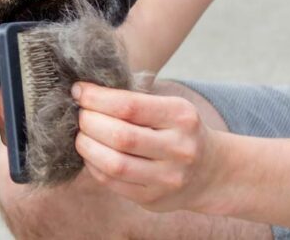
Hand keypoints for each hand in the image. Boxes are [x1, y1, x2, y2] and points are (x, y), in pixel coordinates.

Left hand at [73, 82, 225, 212]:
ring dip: (87, 146)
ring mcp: (168, 178)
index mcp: (182, 117)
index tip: (78, 91)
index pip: (130, 106)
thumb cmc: (179, 131)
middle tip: (79, 114)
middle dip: (89, 122)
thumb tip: (84, 93)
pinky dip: (93, 166)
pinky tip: (91, 154)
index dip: (96, 98)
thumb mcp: (170, 108)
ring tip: (81, 135)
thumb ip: (134, 102)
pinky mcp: (153, 198)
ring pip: (114, 164)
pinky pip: (112, 182)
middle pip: (120, 136)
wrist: (211, 171)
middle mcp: (179, 148)